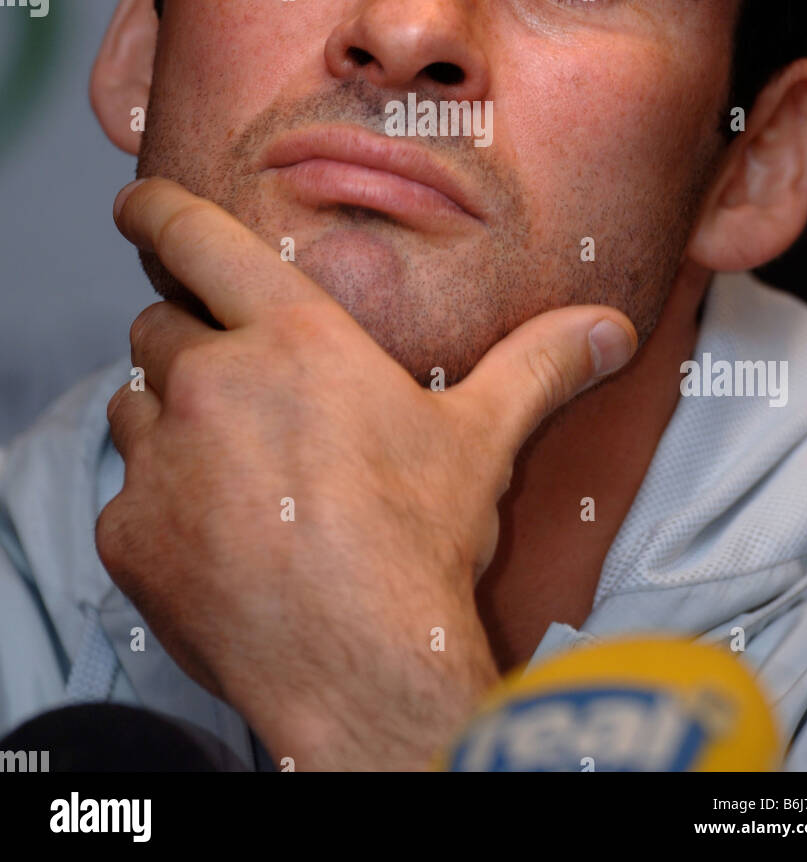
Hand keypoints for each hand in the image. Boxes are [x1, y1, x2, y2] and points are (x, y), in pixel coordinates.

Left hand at [96, 177, 636, 770]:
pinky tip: (216, 542)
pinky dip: (159, 508)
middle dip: (190, 345)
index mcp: (292, 338)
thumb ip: (538, 365)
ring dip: (167, 421)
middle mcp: (212, 381)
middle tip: (239, 395)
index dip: (157, 210)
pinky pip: (126, 496)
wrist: (365, 671)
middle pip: (160, 329)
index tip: (135, 203)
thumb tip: (611, 327)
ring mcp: (161, 458)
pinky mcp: (129, 533)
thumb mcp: (482, 439)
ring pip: (134, 405)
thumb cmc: (420, 542)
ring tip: (229, 468)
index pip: (196, 240)